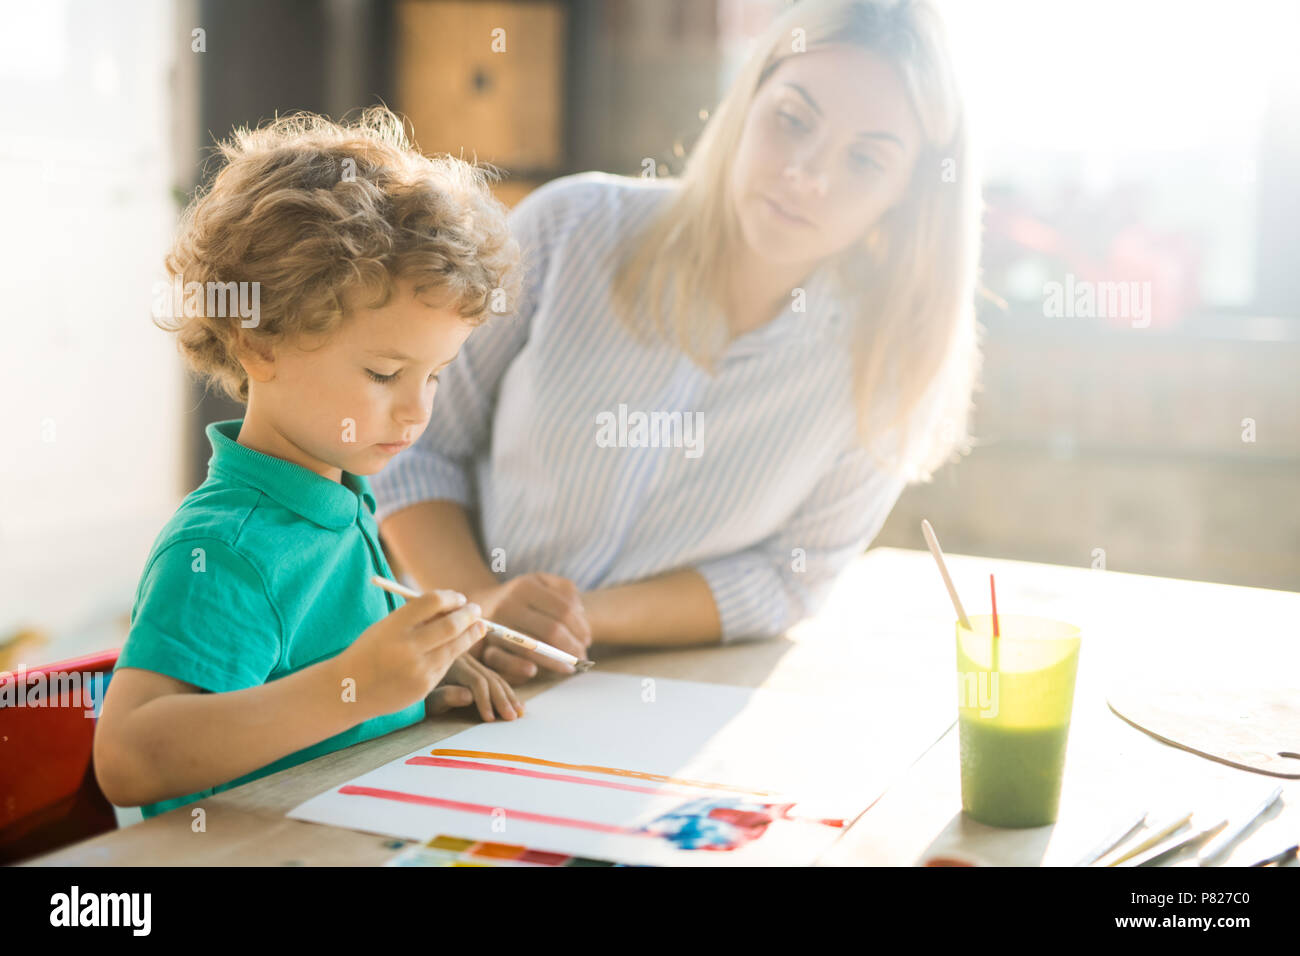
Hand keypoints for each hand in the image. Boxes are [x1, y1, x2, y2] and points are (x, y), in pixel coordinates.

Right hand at [337, 590, 486, 718]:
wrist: (348, 689)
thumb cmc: (369, 651)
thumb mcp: (386, 628)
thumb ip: (415, 618)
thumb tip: (452, 607)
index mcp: (393, 626)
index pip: (432, 602)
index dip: (450, 598)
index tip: (459, 598)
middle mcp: (407, 647)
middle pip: (450, 625)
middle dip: (468, 615)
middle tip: (476, 610)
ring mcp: (417, 669)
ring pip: (455, 646)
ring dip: (471, 634)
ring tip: (479, 626)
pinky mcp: (424, 686)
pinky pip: (445, 665)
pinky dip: (453, 654)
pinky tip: (454, 647)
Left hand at [427, 653, 525, 720]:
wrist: (413, 680)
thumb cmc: (418, 695)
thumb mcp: (427, 698)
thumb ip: (445, 696)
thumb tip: (469, 696)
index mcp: (453, 664)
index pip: (477, 681)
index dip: (485, 700)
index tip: (490, 719)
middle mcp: (465, 659)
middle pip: (490, 678)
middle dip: (502, 699)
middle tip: (512, 718)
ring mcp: (471, 662)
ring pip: (495, 678)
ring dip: (509, 696)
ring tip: (519, 713)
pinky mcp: (476, 668)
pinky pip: (494, 679)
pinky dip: (506, 692)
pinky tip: (516, 703)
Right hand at [466, 572, 590, 683]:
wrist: (483, 604)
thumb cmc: (522, 596)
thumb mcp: (542, 582)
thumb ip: (565, 591)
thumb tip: (579, 613)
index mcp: (526, 587)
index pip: (564, 610)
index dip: (581, 628)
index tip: (588, 639)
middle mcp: (508, 604)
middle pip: (551, 630)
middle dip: (572, 647)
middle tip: (582, 656)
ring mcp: (495, 626)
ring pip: (531, 648)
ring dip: (555, 662)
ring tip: (569, 668)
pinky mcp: (484, 646)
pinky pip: (501, 660)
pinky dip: (518, 667)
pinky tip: (534, 672)